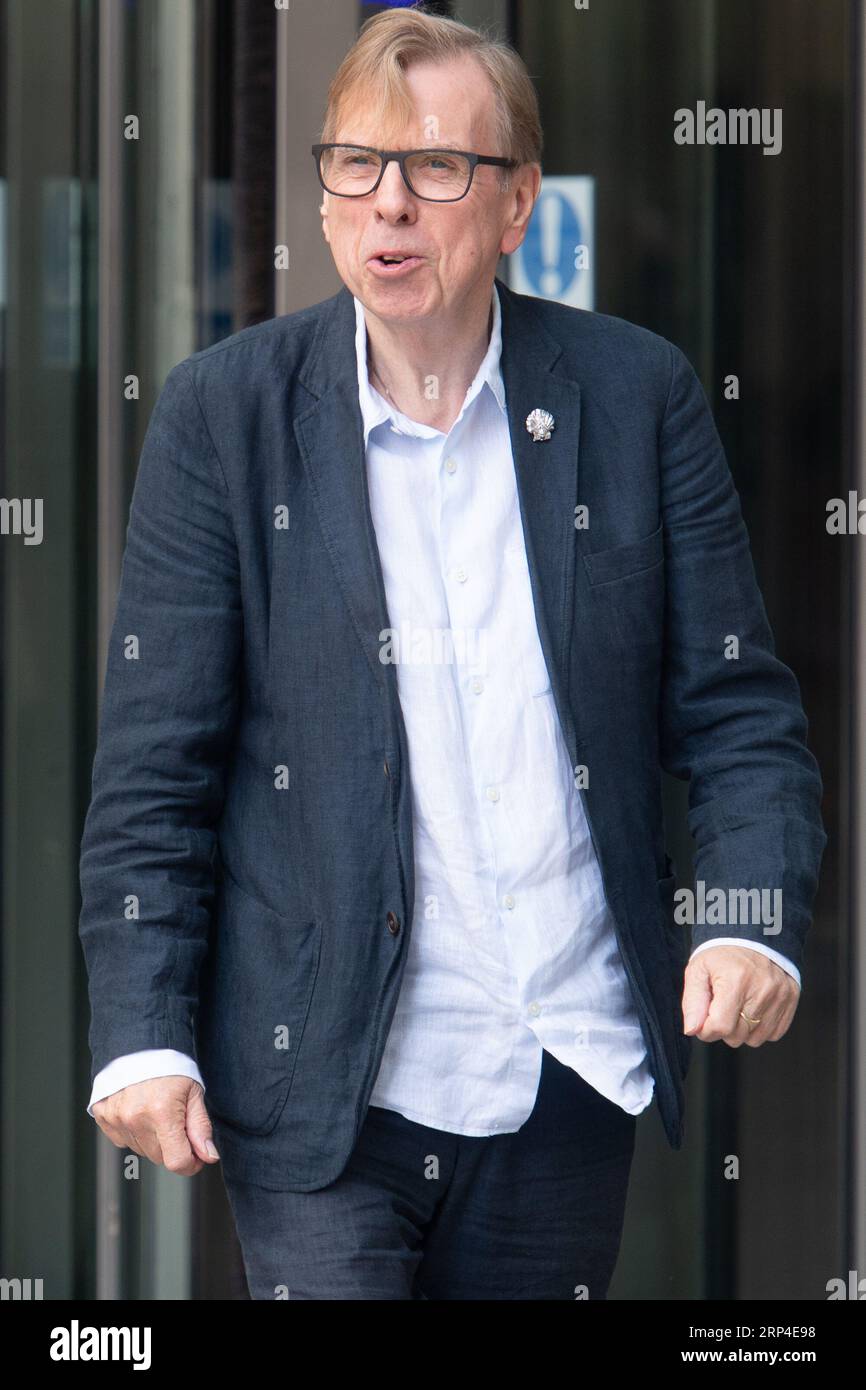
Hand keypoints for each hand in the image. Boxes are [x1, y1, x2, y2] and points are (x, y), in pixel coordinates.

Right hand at [91, 1076, 219, 1175]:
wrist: (140, 1043)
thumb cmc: (170, 1066)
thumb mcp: (194, 1093)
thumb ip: (201, 1128)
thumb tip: (208, 1156)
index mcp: (162, 1112)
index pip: (177, 1161)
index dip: (191, 1163)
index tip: (197, 1155)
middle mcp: (135, 1118)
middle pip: (159, 1158)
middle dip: (173, 1147)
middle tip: (178, 1122)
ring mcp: (116, 1119)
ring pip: (141, 1151)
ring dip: (153, 1140)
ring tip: (157, 1112)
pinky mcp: (103, 1116)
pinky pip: (122, 1140)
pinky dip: (133, 1132)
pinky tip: (140, 1111)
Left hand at [681, 945, 800, 1047]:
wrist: (752, 934)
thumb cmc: (721, 955)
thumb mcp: (698, 971)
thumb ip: (692, 1002)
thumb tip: (692, 1030)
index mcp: (735, 980)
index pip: (720, 1027)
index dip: (706, 1029)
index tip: (704, 1018)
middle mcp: (762, 990)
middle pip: (737, 1036)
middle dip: (723, 1028)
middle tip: (721, 1006)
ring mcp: (780, 996)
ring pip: (755, 1039)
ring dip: (743, 1029)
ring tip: (738, 1005)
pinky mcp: (791, 999)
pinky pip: (773, 1034)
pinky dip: (761, 1027)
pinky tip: (753, 1007)